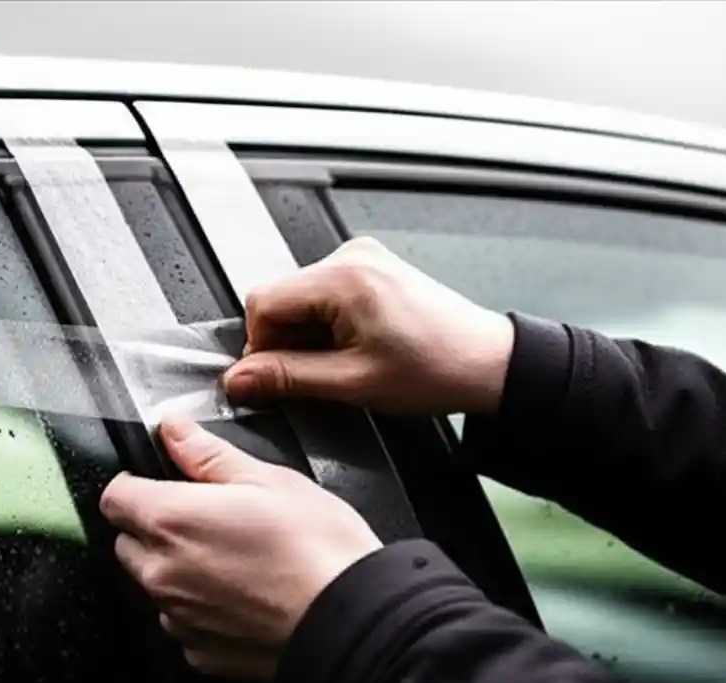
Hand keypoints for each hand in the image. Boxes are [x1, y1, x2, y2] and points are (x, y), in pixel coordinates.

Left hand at [99, 416, 381, 680]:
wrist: (353, 621)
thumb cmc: (319, 549)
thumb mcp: (270, 480)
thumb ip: (208, 456)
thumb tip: (175, 431)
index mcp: (171, 521)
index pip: (114, 497)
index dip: (137, 485)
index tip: (164, 483)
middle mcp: (162, 574)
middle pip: (129, 543)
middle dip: (156, 528)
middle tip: (208, 520)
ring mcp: (178, 619)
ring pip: (156, 585)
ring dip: (179, 570)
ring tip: (236, 560)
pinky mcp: (200, 653)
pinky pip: (183, 623)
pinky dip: (201, 609)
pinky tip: (244, 597)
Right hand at [223, 236, 513, 414]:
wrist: (487, 362)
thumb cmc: (437, 369)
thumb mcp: (352, 383)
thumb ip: (287, 378)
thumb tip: (239, 379)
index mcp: (344, 278)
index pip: (262, 302)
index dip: (259, 345)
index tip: (273, 375)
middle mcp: (351, 256)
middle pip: (279, 297)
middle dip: (285, 340)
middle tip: (317, 374)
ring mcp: (362, 257)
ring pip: (299, 297)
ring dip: (307, 334)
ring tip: (344, 362)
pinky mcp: (370, 267)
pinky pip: (322, 293)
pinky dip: (325, 324)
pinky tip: (353, 346)